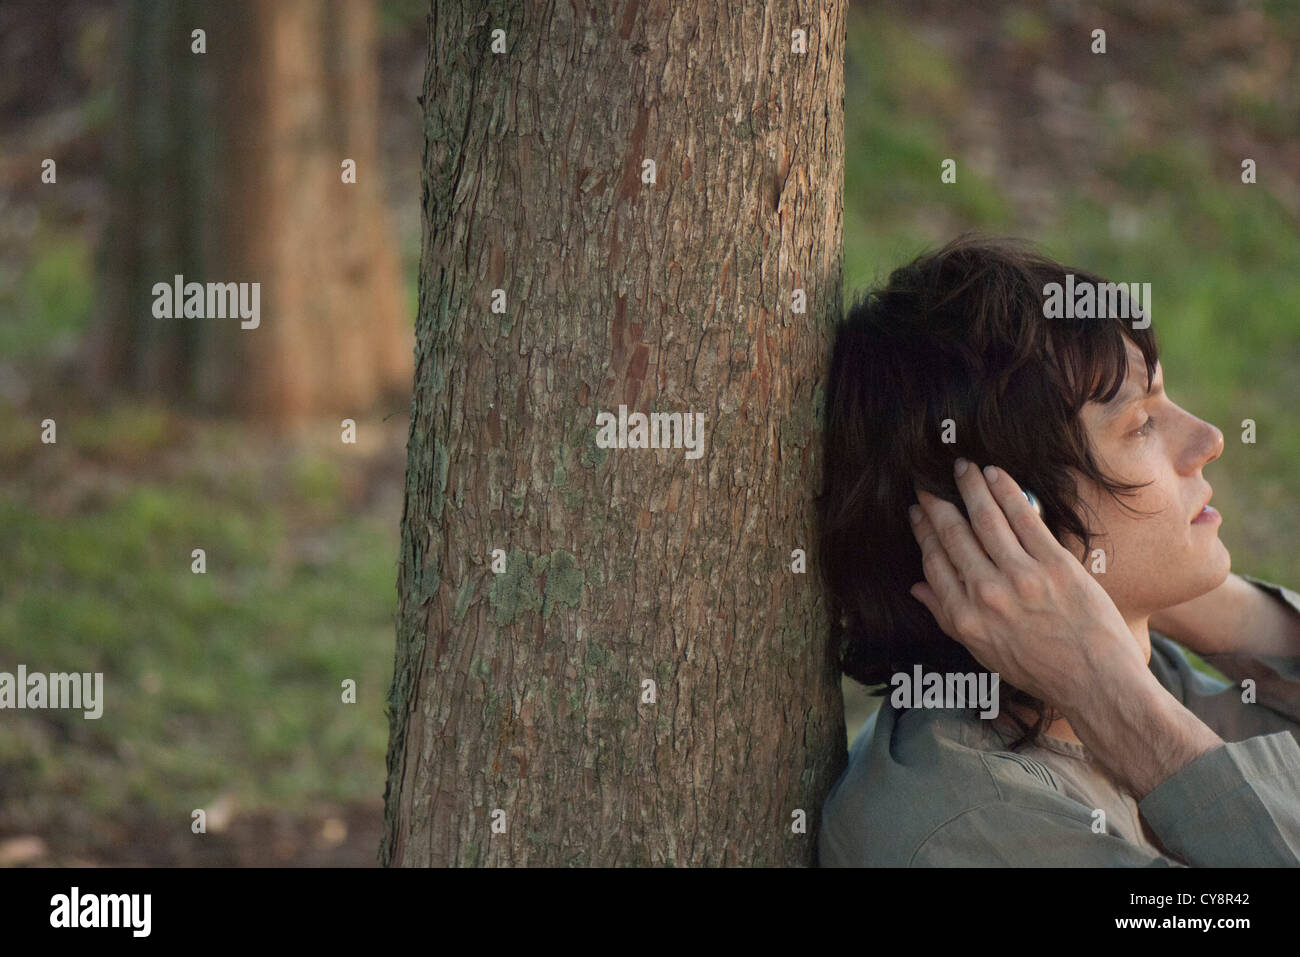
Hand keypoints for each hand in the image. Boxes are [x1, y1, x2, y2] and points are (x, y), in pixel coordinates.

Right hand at [907, 459, 1147, 711]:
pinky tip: (994, 474)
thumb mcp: (983, 652)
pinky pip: (1023, 519)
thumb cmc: (1040, 671)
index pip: (934, 563)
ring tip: (961, 468)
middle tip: (928, 483)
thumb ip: (947, 617)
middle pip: (953, 536)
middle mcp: (986, 594)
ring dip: (970, 488)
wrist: (1095, 682)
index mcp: (965, 618)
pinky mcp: (1054, 564)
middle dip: (937, 505)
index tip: (918, 512)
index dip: (923, 532)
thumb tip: (917, 589)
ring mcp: (1021, 577)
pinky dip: (1006, 492)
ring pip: (985, 520)